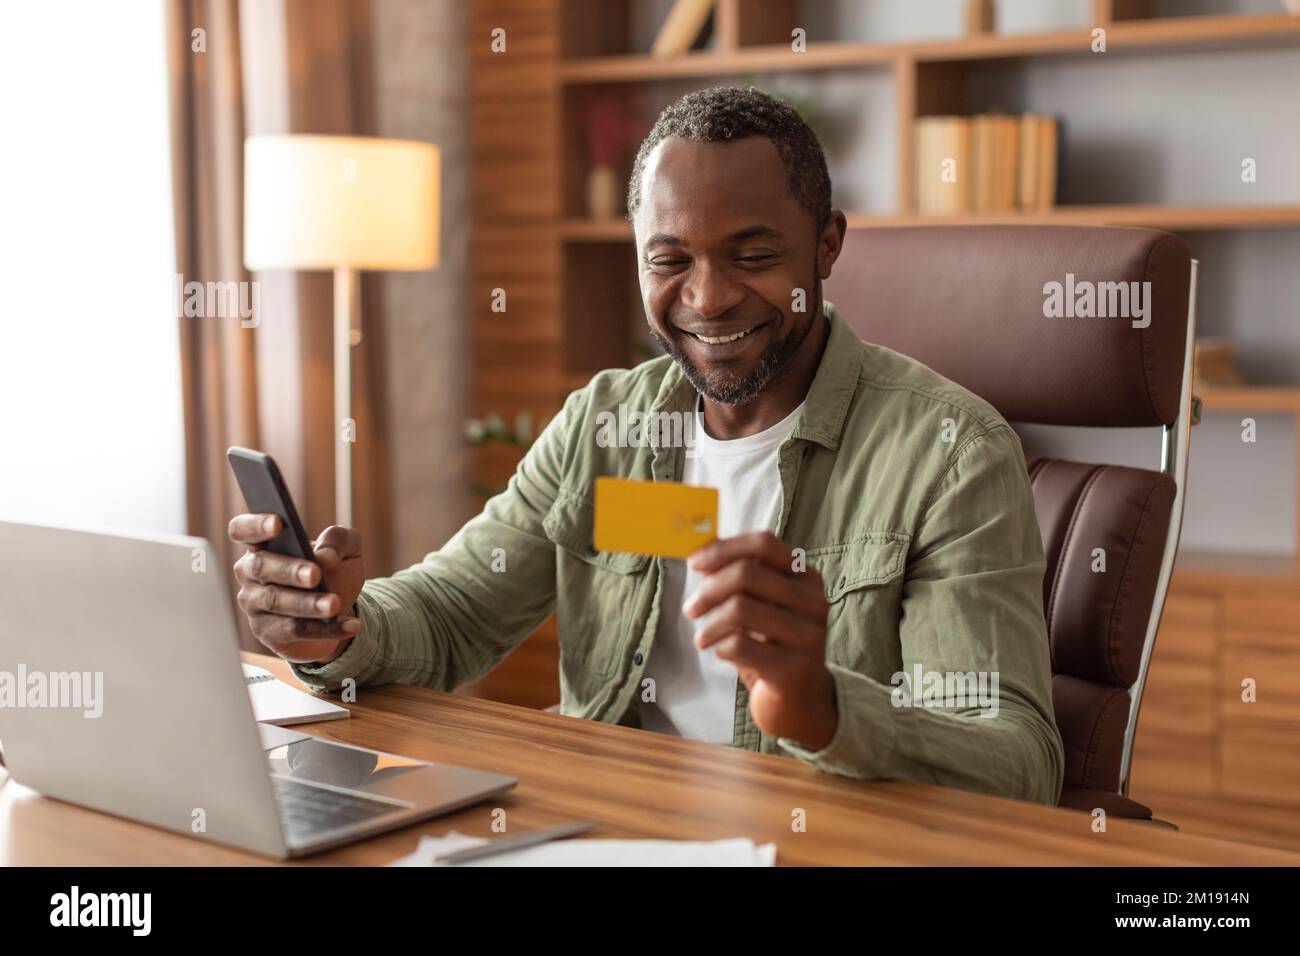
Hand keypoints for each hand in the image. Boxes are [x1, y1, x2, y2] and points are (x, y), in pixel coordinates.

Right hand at [229, 515, 366, 664]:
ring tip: (334, 604)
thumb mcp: (346, 549)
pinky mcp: (267, 632)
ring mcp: (254, 603)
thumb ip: (338, 540)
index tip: (278, 523)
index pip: (243, 530)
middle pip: (261, 566)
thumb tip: (325, 556)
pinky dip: (325, 628)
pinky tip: (350, 625)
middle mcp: (250, 572)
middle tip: (315, 574)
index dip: (256, 525)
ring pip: (276, 601)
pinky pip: (294, 630)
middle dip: (289, 569)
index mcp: (263, 544)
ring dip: (307, 604)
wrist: (338, 612)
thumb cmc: (334, 571)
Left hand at [684, 531, 837, 750]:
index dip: (724, 549)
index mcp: (805, 577)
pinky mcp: (793, 668)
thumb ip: (737, 576)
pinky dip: (720, 647)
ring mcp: (807, 635)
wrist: (801, 698)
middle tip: (691, 609)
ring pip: (740, 609)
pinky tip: (721, 653)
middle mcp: (813, 601)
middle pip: (747, 574)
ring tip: (702, 638)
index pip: (764, 544)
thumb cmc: (772, 644)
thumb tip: (698, 551)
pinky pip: (739, 646)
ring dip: (710, 624)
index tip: (694, 563)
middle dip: (709, 590)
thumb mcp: (761, 605)